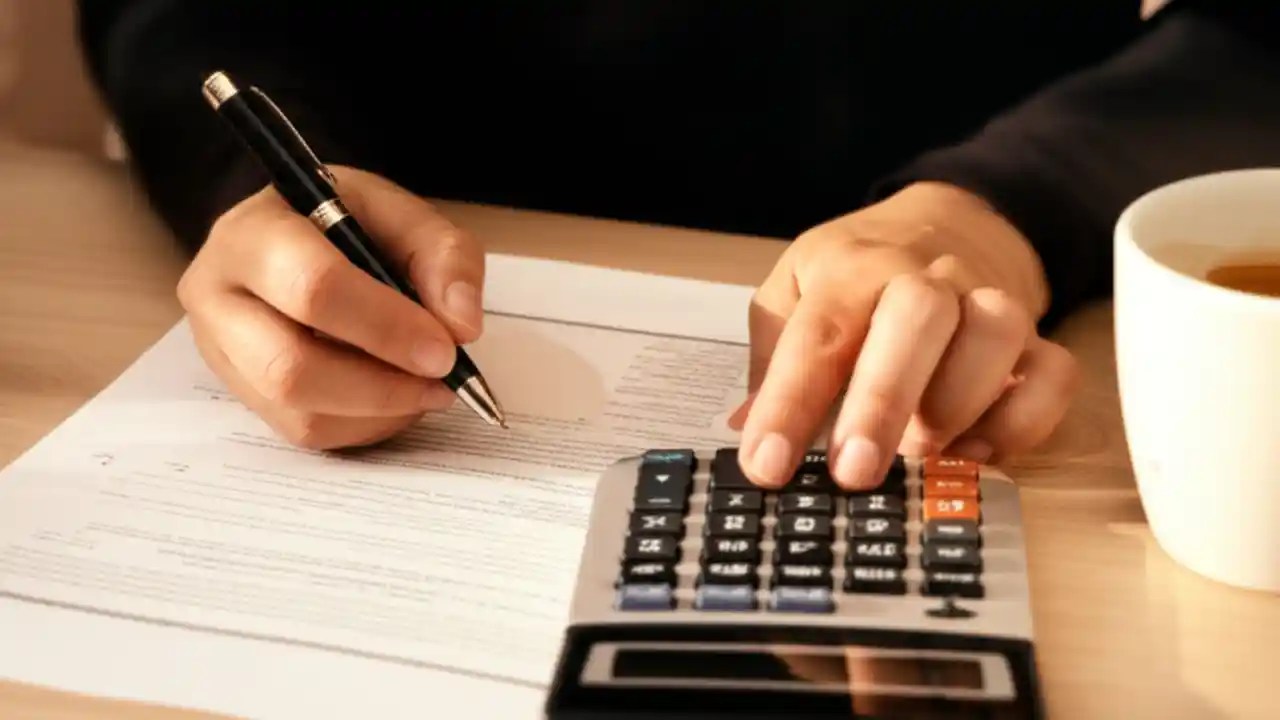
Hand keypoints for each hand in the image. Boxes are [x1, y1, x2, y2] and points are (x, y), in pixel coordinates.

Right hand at [177, 166, 483, 448]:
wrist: (298, 239)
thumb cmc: (347, 224)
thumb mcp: (401, 215)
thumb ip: (443, 257)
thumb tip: (460, 326)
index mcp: (253, 233)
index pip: (312, 288)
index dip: (386, 327)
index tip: (444, 348)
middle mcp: (218, 296)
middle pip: (290, 367)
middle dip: (381, 384)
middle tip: (441, 379)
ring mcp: (222, 353)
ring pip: (297, 410)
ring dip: (379, 410)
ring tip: (427, 387)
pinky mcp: (242, 394)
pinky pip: (306, 431)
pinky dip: (365, 424)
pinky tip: (396, 396)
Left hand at [729, 182, 1078, 488]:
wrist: (951, 221)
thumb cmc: (857, 272)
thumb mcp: (794, 289)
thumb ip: (773, 356)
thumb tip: (744, 428)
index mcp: (850, 269)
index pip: (816, 334)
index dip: (789, 404)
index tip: (767, 466)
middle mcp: (925, 278)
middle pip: (917, 318)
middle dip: (884, 399)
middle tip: (855, 471)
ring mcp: (988, 303)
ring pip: (996, 335)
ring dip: (959, 403)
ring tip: (921, 452)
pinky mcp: (1037, 338)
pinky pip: (1053, 375)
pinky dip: (1022, 421)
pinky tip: (977, 451)